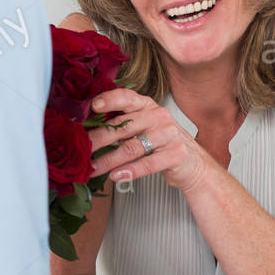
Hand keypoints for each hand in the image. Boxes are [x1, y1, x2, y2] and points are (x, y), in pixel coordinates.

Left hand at [86, 87, 211, 191]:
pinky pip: (148, 163)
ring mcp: (169, 134)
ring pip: (131, 147)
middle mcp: (159, 116)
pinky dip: (130, 171)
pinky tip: (115, 176)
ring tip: (92, 169)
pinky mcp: (176, 154)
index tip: (92, 107)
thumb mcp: (144, 128)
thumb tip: (88, 130)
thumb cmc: (161, 144)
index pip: (127, 97)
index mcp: (148, 106)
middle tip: (81, 151)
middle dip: (99, 139)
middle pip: (123, 127)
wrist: (193, 164)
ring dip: (109, 160)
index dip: (109, 100)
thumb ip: (122, 125)